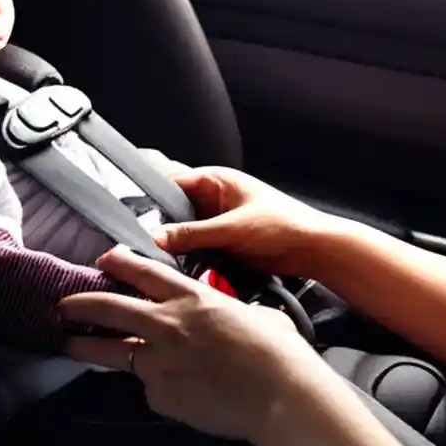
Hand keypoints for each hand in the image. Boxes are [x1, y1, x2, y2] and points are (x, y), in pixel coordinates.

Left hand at [61, 246, 334, 441]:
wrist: (279, 394)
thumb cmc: (278, 352)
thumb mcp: (254, 315)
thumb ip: (231, 313)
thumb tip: (236, 319)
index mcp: (192, 298)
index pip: (144, 272)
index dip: (119, 262)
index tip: (102, 259)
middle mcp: (167, 324)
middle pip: (110, 307)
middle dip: (80, 305)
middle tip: (62, 306)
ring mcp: (159, 361)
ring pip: (109, 352)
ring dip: (84, 348)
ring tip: (67, 346)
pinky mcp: (160, 395)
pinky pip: (150, 390)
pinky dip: (156, 390)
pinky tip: (173, 394)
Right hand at [154, 167, 338, 275]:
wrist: (312, 250)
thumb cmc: (284, 225)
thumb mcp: (232, 228)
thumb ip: (192, 234)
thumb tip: (157, 237)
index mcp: (215, 180)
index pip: (170, 181)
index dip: (151, 197)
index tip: (133, 216)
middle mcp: (212, 198)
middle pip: (173, 208)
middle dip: (160, 223)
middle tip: (145, 240)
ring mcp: (216, 220)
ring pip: (182, 230)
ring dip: (174, 242)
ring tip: (159, 254)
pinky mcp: (221, 241)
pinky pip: (195, 246)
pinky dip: (187, 255)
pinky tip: (177, 265)